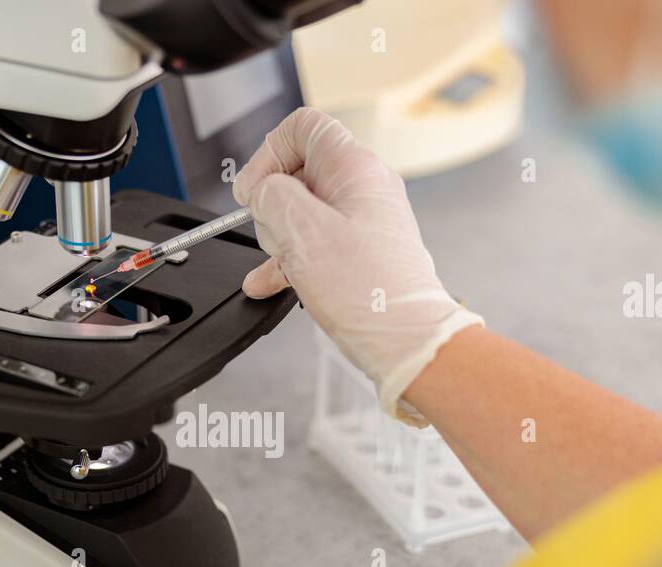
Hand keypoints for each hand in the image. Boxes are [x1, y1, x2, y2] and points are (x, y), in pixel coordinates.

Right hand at [233, 108, 482, 422]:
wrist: (409, 343)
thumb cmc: (371, 293)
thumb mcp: (303, 233)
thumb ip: (272, 197)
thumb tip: (263, 192)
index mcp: (354, 168)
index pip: (302, 128)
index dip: (267, 154)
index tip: (252, 191)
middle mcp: (363, 188)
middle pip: (299, 172)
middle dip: (272, 205)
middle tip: (272, 234)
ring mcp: (364, 221)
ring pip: (303, 212)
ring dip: (278, 238)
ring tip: (278, 266)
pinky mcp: (361, 254)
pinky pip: (315, 243)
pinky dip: (291, 259)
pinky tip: (270, 283)